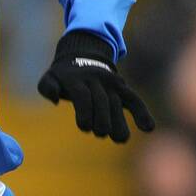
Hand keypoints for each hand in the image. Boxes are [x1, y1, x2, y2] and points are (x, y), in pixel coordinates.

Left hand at [37, 32, 154, 142]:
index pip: (83, 97)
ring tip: (121, 139)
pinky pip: (133, 99)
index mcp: (77, 79)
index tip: (85, 127)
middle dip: (102, 120)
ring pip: (117, 103)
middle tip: (101, 134)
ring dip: (120, 122)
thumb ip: (47, 87)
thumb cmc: (63, 76)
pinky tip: (148, 128)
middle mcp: (96, 80)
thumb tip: (56, 99)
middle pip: (102, 101)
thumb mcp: (49, 77)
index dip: (85, 113)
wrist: (82, 55)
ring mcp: (111, 83)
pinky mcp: (122, 88)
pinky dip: (142, 113)